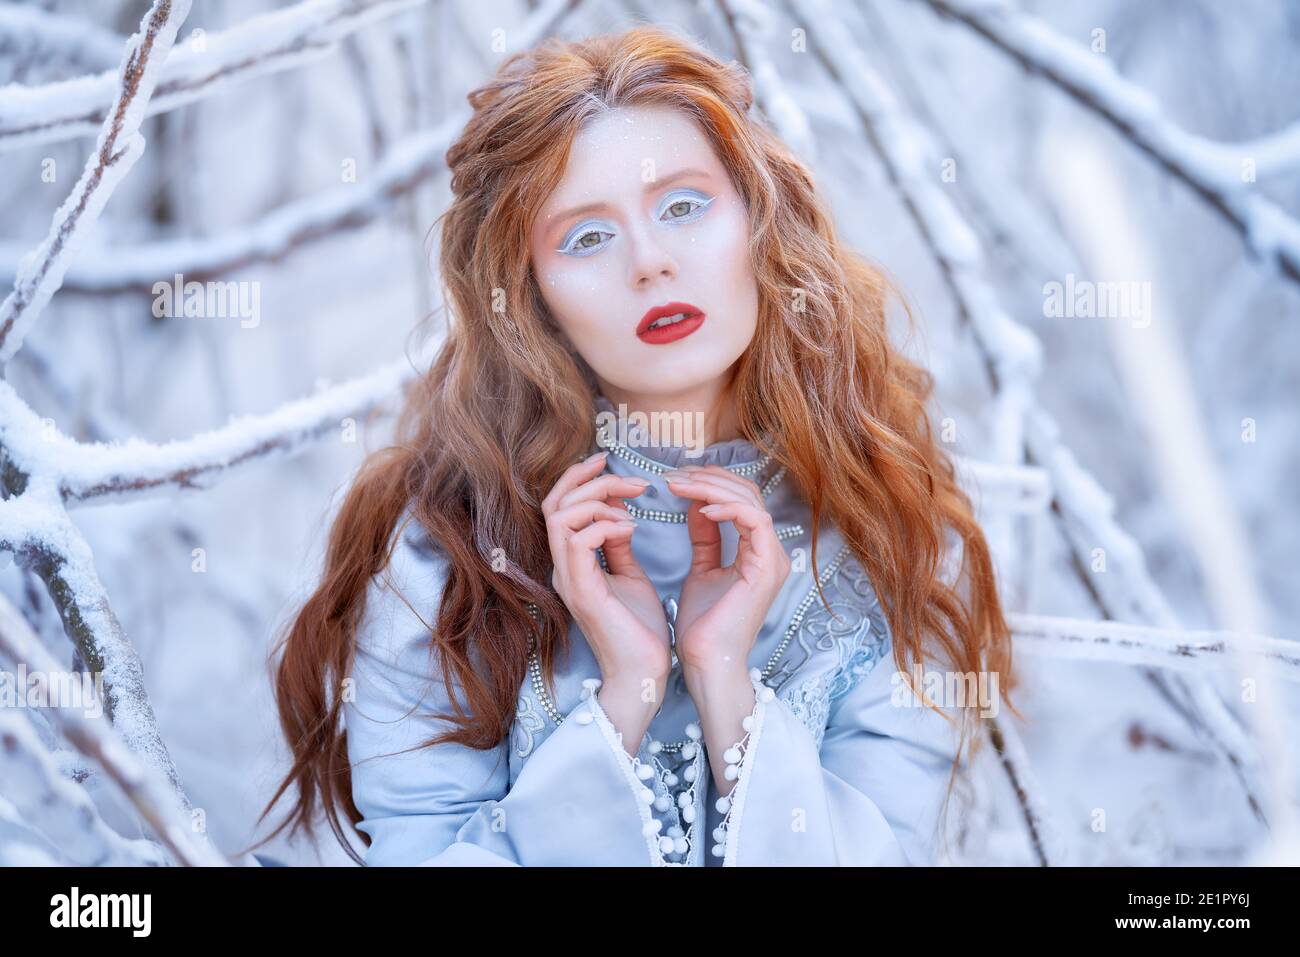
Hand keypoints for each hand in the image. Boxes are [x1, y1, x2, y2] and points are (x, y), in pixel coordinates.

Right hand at [542, 451, 671, 693]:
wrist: (644, 672)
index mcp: (572, 563)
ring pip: (560, 517)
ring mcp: (569, 580)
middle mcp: (563, 568)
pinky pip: (578, 541)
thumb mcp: (629, 575)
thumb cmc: (639, 629)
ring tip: (632, 507)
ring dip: (598, 501)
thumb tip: (620, 513)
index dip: (579, 478)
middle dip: (589, 480)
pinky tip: (631, 529)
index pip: (558, 507)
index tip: (610, 461)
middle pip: (553, 504)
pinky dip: (605, 525)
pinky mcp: (583, 593)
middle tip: (631, 480)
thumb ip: (618, 545)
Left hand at [665, 464, 792, 682]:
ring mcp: (773, 559)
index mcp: (758, 551)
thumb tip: (698, 503)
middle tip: (674, 476)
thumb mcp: (702, 568)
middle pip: (748, 492)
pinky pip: (754, 520)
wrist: (706, 661)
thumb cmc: (703, 625)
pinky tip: (700, 508)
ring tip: (679, 485)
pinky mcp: (767, 567)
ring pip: (750, 500)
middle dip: (708, 478)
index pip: (741, 499)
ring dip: (711, 487)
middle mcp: (771, 551)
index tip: (676, 479)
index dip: (710, 482)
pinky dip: (726, 507)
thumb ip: (705, 536)